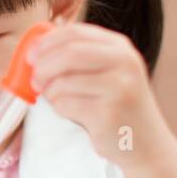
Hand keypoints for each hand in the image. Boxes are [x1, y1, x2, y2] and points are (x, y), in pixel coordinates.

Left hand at [26, 22, 175, 169]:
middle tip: (35, 81)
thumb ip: (79, 56)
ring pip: (63, 82)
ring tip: (59, 101)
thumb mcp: (107, 72)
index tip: (30, 56)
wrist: (147, 144)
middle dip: (43, 67)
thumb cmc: (117, 106)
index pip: (74, 33)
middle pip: (68, 54)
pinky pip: (66, 105)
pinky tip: (74, 115)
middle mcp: (124, 62)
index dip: (46, 43)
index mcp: (120, 47)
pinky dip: (60, 110)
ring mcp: (118, 87)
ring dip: (50, 93)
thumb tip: (35, 47)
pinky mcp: (108, 113)